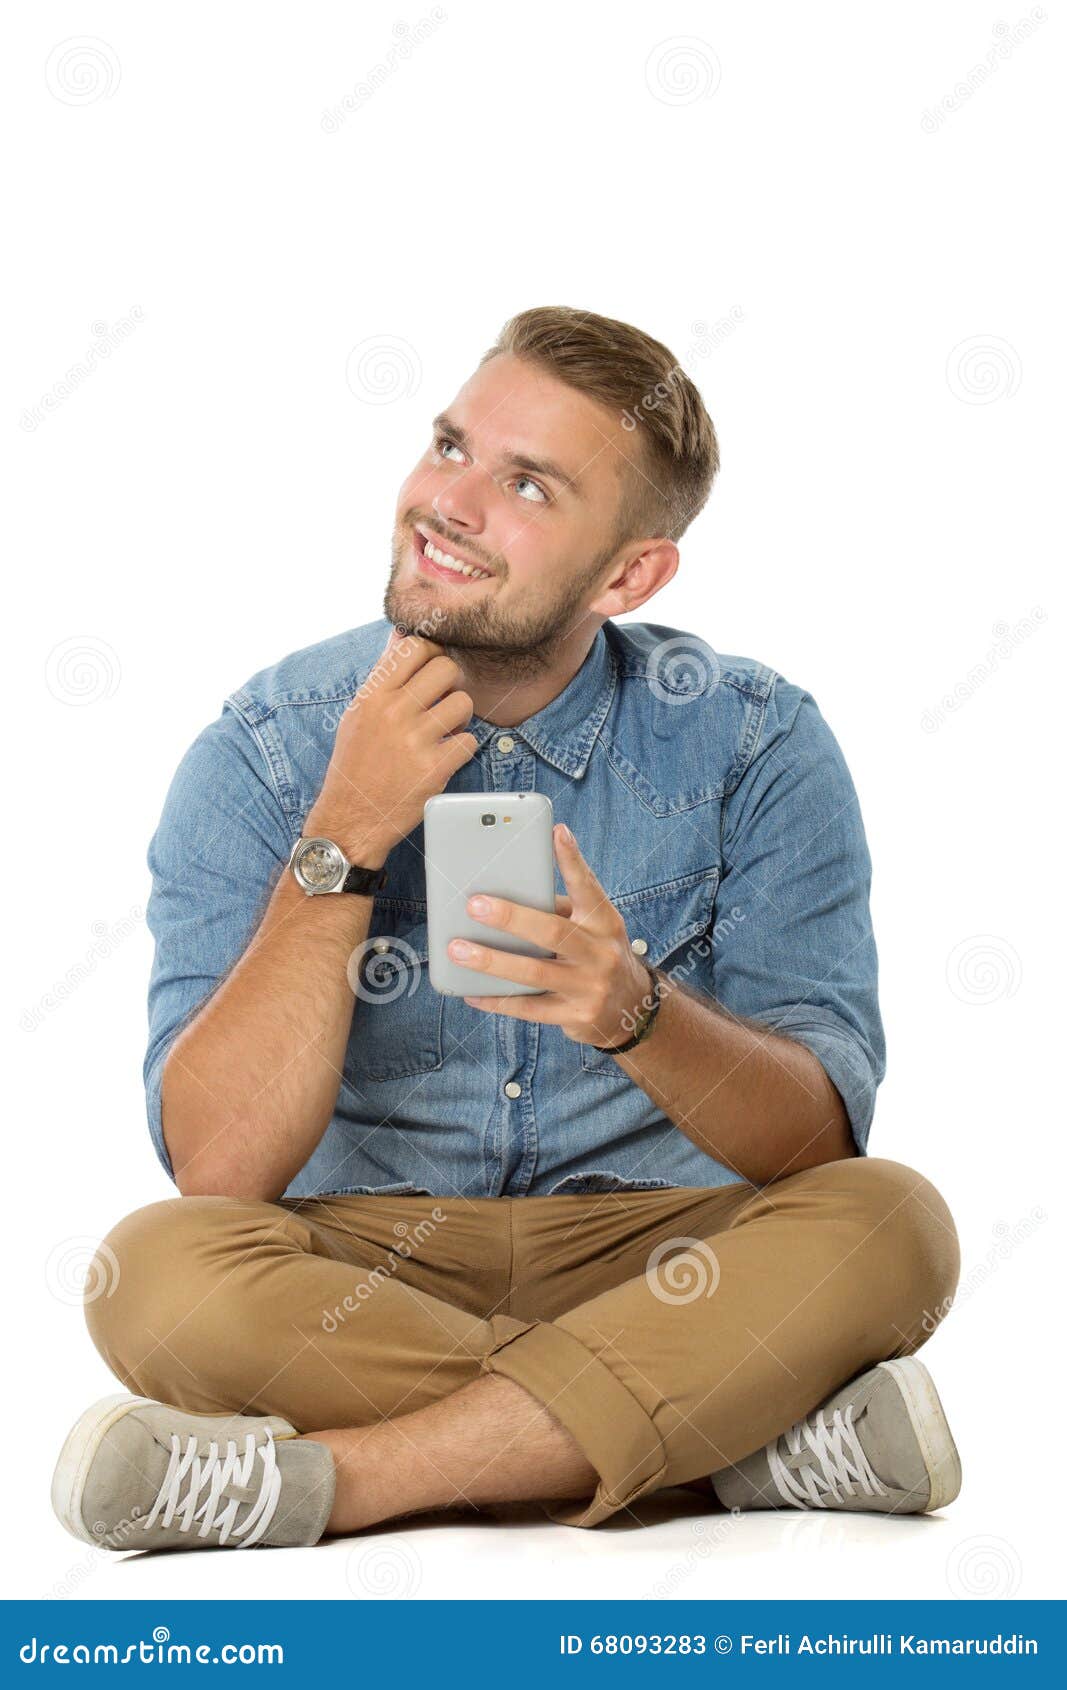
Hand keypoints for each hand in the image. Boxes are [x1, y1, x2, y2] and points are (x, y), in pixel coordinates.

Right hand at [306, 627, 477, 864]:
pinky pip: (470, 740)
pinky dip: (462, 749)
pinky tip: (446, 757)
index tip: (432, 671)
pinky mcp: (434, 769)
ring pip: (463, 703)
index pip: (415, 647)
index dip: (432, 654)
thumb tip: (402, 635)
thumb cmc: (356, 764)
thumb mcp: (358, 714)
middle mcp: (393, 712)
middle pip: (446, 668)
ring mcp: (415, 740)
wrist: (351, 819)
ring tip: (445, 732)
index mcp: (373, 695)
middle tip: (442, 703)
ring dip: (460, 718)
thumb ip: (383, 676)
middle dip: (451, 684)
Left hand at [449, 824, 652, 1047]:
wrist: (632, 1008)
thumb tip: (508, 892)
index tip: (556, 833)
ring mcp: (589, 987)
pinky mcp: (575, 1016)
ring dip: (491, 961)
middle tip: (474, 905)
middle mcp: (601, 953)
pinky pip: (528, 1008)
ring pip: (534, 973)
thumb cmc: (597, 954)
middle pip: (553, 932)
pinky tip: (471, 992)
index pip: (589, 887)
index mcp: (604, 922)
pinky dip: (496, 1000)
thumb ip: (561, 911)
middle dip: (510, 917)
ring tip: (457, 949)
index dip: (573, 860)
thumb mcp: (593, 928)